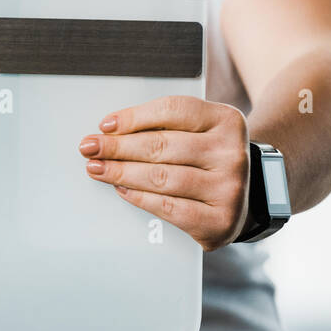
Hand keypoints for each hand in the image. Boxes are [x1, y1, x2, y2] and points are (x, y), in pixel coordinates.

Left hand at [78, 95, 250, 250]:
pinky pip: (167, 207)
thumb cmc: (207, 161)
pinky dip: (139, 197)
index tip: (105, 125)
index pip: (172, 110)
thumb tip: (110, 131)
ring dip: (121, 172)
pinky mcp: (219, 219)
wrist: (241, 199)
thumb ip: (160, 126)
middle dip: (117, 146)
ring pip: (161, 177)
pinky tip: (121, 189)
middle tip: (89, 147)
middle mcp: (232, 152)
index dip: (133, 117)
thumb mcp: (195, 132)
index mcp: (226, 120)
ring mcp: (229, 187)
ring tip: (97, 168)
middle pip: (161, 145)